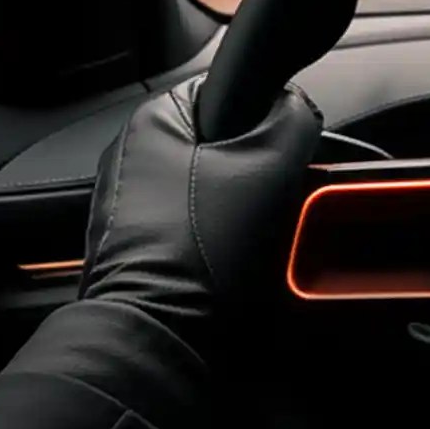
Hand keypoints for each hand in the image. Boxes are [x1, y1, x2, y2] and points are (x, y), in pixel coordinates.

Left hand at [79, 76, 321, 357]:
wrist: (164, 336)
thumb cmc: (202, 252)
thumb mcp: (272, 166)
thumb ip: (294, 118)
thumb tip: (298, 106)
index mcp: (153, 121)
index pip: (227, 92)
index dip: (267, 118)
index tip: (284, 151)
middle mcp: (130, 158)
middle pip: (222, 146)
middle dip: (256, 170)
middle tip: (275, 198)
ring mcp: (130, 207)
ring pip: (213, 190)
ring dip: (241, 208)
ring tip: (254, 236)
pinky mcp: (139, 249)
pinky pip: (197, 227)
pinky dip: (220, 238)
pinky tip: (232, 260)